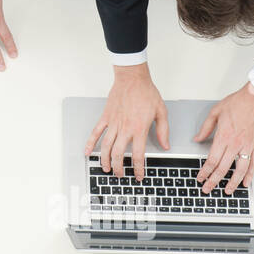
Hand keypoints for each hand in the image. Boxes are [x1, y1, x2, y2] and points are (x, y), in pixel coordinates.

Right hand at [84, 63, 169, 180]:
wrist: (132, 78)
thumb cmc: (146, 92)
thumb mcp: (161, 112)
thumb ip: (163, 131)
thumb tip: (165, 144)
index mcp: (139, 129)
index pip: (138, 155)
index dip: (138, 168)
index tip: (138, 175)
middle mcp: (125, 128)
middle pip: (118, 154)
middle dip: (119, 168)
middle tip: (120, 175)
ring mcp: (113, 123)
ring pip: (106, 146)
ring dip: (105, 159)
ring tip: (106, 168)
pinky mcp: (106, 117)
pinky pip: (96, 132)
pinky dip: (90, 143)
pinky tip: (87, 151)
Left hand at [194, 82, 253, 193]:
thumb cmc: (238, 103)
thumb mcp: (215, 112)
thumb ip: (205, 128)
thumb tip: (197, 139)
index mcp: (223, 136)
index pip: (212, 160)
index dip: (205, 171)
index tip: (201, 178)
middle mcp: (236, 144)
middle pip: (223, 168)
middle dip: (214, 180)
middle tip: (208, 189)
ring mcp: (248, 146)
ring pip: (240, 170)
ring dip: (232, 182)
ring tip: (227, 191)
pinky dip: (250, 175)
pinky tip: (245, 182)